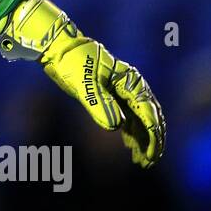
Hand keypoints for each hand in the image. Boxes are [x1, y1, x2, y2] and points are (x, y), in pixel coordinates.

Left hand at [0, 0, 166, 167]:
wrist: (58, 48)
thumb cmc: (72, 61)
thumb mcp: (84, 83)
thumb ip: (99, 103)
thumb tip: (116, 127)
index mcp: (130, 81)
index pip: (148, 112)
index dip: (152, 134)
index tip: (150, 153)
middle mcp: (130, 87)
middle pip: (149, 118)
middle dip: (152, 141)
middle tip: (149, 162)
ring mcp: (122, 93)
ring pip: (139, 120)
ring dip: (142, 140)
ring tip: (141, 162)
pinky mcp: (111, 97)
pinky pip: (127, 118)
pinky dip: (130, 133)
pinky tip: (130, 147)